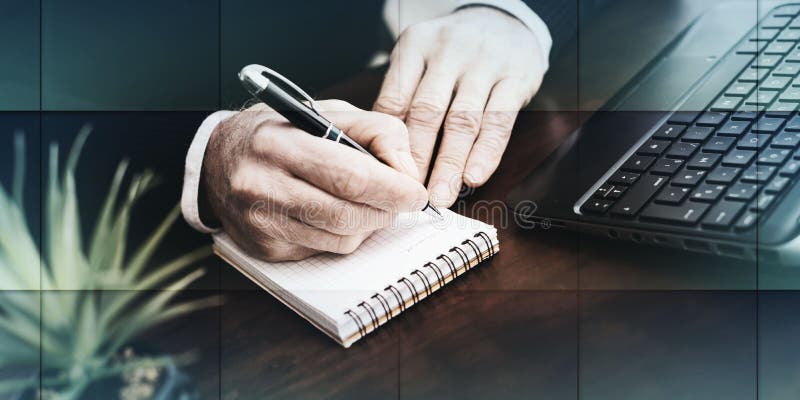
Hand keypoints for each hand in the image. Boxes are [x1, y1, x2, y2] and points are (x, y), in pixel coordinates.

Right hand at [202, 100, 427, 260]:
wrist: (218, 159)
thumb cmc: (280, 132)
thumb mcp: (327, 112)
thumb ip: (375, 132)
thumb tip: (408, 173)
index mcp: (278, 143)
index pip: (349, 175)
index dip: (393, 189)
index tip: (415, 193)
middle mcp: (262, 185)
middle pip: (347, 214)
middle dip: (387, 210)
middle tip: (401, 200)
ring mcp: (260, 222)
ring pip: (341, 239)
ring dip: (369, 224)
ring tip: (367, 203)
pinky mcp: (265, 248)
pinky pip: (324, 251)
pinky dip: (343, 236)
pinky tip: (336, 214)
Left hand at [374, 7, 546, 205]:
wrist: (503, 20)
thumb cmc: (452, 51)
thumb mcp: (419, 57)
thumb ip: (402, 95)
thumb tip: (381, 152)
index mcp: (415, 46)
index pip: (395, 100)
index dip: (389, 143)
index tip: (385, 177)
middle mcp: (448, 52)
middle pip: (427, 113)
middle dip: (417, 159)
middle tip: (410, 195)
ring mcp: (484, 64)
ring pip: (463, 121)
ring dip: (450, 164)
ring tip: (441, 196)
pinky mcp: (516, 77)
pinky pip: (499, 121)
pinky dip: (486, 153)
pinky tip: (474, 176)